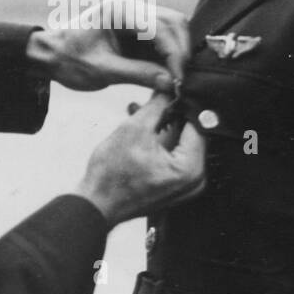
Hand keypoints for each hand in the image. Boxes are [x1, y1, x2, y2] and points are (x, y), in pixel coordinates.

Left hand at [26, 3, 190, 94]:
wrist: (50, 56)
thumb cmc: (68, 59)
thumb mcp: (101, 70)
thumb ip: (137, 74)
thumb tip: (170, 83)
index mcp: (120, 11)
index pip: (160, 26)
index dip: (174, 53)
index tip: (178, 78)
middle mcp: (132, 8)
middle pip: (173, 22)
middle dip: (181, 51)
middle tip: (181, 80)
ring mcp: (136, 19)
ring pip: (173, 29)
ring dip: (179, 53)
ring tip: (176, 80)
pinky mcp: (138, 32)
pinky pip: (163, 40)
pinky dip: (170, 56)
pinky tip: (169, 75)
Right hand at [75, 93, 206, 226]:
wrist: (96, 205)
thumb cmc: (111, 177)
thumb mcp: (134, 129)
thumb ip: (157, 105)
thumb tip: (169, 87)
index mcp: (190, 168)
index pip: (197, 124)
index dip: (182, 103)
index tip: (171, 90)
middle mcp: (195, 180)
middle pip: (190, 135)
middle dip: (171, 115)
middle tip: (155, 100)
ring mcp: (185, 186)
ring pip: (180, 144)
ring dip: (163, 126)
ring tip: (142, 112)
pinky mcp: (174, 187)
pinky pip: (173, 156)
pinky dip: (160, 142)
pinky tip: (143, 129)